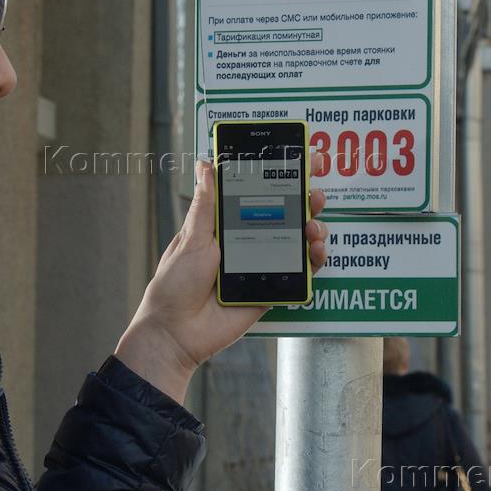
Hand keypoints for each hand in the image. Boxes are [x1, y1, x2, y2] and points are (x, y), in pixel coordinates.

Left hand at [115, 153, 330, 402]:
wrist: (176, 333)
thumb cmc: (174, 285)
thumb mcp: (190, 239)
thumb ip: (206, 205)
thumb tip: (206, 165)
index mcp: (226, 224)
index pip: (258, 191)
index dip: (280, 174)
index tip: (302, 157)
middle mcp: (248, 240)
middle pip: (286, 213)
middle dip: (306, 197)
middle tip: (315, 190)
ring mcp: (262, 264)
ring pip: (298, 239)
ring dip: (313, 226)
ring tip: (313, 224)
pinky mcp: (272, 289)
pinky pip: (300, 272)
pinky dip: (314, 259)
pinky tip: (315, 250)